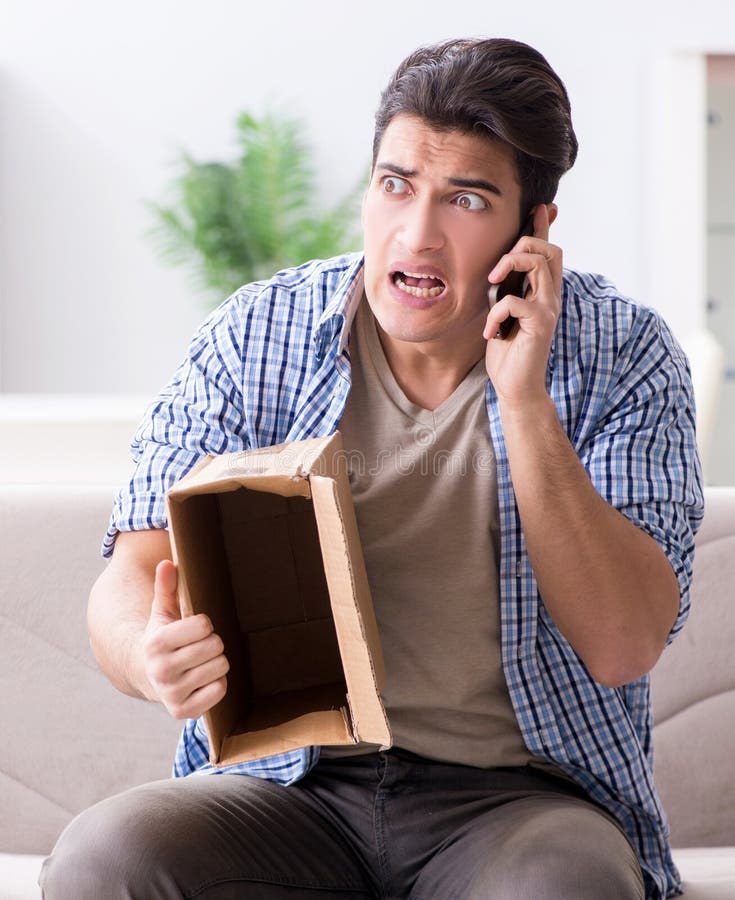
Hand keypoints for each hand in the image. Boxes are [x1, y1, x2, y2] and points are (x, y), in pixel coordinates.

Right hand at [140, 560, 228, 718]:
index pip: (203, 625)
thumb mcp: (161, 612)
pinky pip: (219, 691)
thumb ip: (165, 587)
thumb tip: (167, 563)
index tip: (195, 628)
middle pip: (215, 646)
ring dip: (216, 661)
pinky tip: (204, 679)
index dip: (204, 624)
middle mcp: (160, 670)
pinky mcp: (183, 712)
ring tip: (202, 661)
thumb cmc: (163, 639)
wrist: (148, 675)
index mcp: (156, 642)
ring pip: (220, 667)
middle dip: (213, 642)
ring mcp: (171, 693)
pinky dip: (217, 684)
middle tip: (201, 646)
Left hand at [483, 204, 562, 411]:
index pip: (548, 251)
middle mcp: (551, 296)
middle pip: (549, 249)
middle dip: (523, 243)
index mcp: (543, 291)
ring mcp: (549, 309)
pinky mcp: (541, 324)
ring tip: (492, 284)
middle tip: (497, 268)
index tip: (540, 206)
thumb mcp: (503, 312)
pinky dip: (496, 313)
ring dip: (509, 264)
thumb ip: (507, 290)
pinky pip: (515, 301)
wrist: (515, 386)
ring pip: (538, 263)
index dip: (544, 226)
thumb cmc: (507, 351)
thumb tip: (498, 268)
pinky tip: (491, 332)